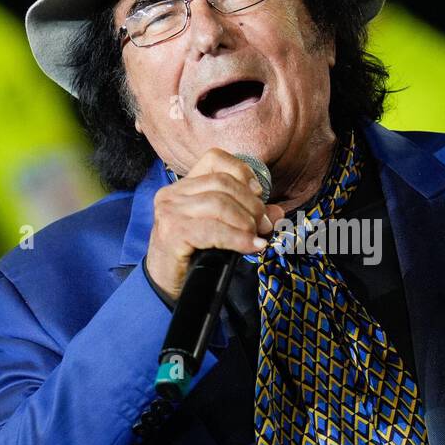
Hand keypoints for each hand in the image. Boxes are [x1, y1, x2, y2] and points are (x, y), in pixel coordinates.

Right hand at [144, 148, 284, 301]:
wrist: (166, 285)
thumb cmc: (194, 255)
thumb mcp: (222, 230)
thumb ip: (248, 216)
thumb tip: (277, 212)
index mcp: (184, 187)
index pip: (215, 159)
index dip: (242, 172)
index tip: (258, 193)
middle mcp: (173, 194)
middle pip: (223, 183)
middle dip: (251, 204)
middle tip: (264, 225)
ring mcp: (170, 212)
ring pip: (219, 204)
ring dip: (246, 222)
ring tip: (256, 237)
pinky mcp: (173, 232)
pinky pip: (214, 230)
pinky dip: (238, 238)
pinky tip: (252, 246)